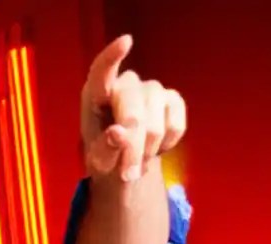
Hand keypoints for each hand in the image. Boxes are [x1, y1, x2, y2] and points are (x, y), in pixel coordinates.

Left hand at [81, 35, 185, 182]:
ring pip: (154, 122)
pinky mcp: (173, 99)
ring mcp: (151, 89)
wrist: (126, 161)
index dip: (113, 56)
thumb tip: (119, 133)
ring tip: (136, 163)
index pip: (102, 70)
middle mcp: (124, 85)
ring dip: (147, 151)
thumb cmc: (104, 155)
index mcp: (95, 93)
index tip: (126, 42)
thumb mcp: (98, 159)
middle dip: (132, 146)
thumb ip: (104, 149)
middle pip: (132, 110)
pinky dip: (166, 144)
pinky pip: (175, 125)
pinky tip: (155, 147)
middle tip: (127, 174)